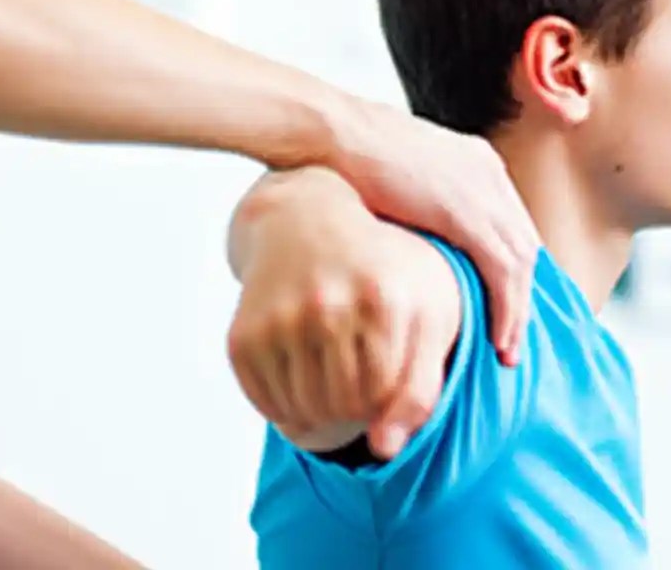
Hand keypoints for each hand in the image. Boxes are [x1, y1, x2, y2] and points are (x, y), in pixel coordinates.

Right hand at [226, 168, 463, 457]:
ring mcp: (279, 319)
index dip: (387, 402)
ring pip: (304, 411)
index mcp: (383, 301)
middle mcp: (327, 306)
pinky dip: (284, 408)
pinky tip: (300, 381)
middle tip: (356, 384)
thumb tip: (384, 449)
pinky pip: (265, 404)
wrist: (307, 221)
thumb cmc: (381, 274)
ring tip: (331, 385)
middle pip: (344, 407)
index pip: (386, 396)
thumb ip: (421, 386)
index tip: (385, 381)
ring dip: (319, 413)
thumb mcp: (426, 314)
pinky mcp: (244, 335)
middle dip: (354, 409)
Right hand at [311, 96, 537, 365]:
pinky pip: (503, 272)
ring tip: (505, 349)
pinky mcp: (467, 213)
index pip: (508, 224)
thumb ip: (412, 205)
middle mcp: (487, 172)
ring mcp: (482, 190)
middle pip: (524, 244)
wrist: (328, 132)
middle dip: (521, 296)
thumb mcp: (391, 177)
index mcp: (473, 159)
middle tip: (510, 336)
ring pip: (522, 263)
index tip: (499, 305)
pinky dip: (506, 310)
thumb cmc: (340, 153)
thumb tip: (406, 241)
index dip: (509, 270)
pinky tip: (497, 339)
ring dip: (518, 312)